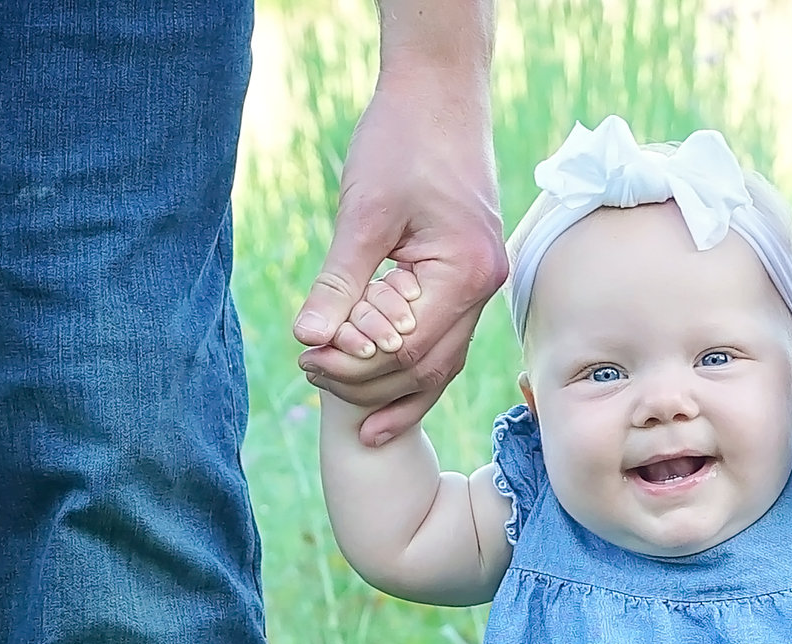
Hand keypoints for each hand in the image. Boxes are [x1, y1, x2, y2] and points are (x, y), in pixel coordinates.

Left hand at [293, 74, 506, 446]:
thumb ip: (340, 282)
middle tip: (311, 373)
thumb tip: (309, 340)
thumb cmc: (402, 139)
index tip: (306, 358)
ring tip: (344, 404)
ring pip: (440, 362)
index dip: (355, 366)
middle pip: (427, 367)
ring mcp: (482, 284)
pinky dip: (411, 365)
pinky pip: (442, 338)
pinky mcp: (468, 275)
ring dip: (391, 386)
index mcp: (466, 272)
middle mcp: (485, 287)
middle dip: (368, 382)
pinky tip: (382, 387)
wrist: (439, 91)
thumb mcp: (363, 212)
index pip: (408, 349)